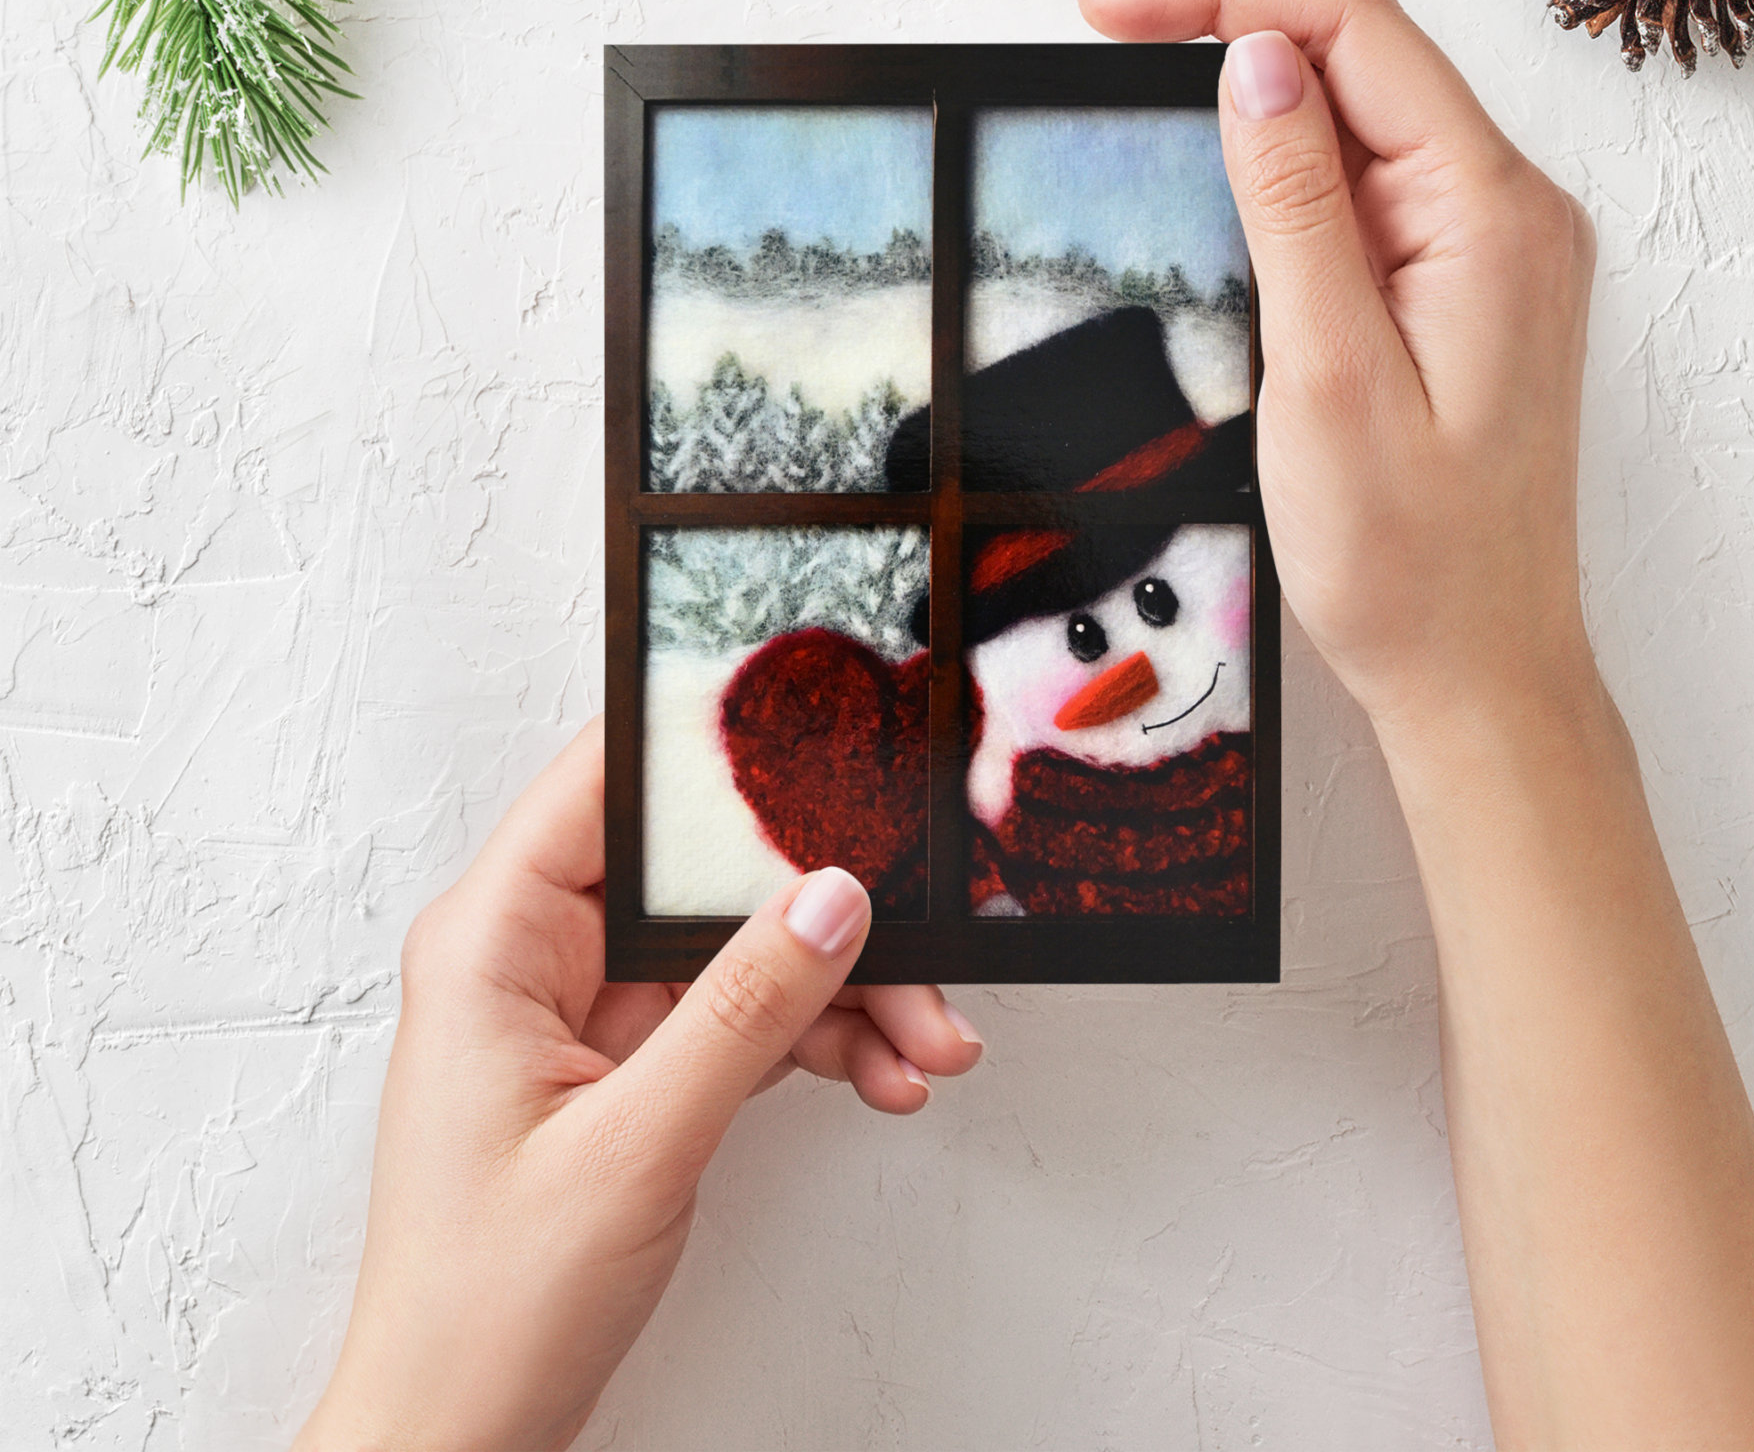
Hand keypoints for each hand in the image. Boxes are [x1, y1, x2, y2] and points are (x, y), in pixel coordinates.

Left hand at [296, 720, 982, 1451]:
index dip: (707, 748)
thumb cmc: (485, 1306)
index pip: (604, 786)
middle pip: (702, 874)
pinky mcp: (630, 1065)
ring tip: (925, 1040)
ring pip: (740, 947)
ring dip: (841, 990)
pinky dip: (817, 1040)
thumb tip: (833, 898)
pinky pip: (742, 1015)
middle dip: (821, 907)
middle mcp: (538, 955)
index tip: (816, 738)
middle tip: (914, 942)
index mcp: (494, 940)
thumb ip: (744, 1010)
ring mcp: (588, 1011)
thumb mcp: (634, 1147)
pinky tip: (881, 1071)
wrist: (461, 1436)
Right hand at [1080, 0, 1599, 752]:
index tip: (1114, 11)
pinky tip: (1228, 192)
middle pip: (1367, 58)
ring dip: (1261, 102)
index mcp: (1492, 213)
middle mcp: (1511, 211)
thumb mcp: (1327, 373)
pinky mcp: (1468, 289)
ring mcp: (1495, 249)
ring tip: (1152, 110)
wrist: (1478, 671)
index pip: (1358, 31)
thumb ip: (1294, 205)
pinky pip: (1376, 189)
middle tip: (1113, 41)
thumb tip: (1258, 63)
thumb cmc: (1413, 559)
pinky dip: (1294, 171)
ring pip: (1366, 120)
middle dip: (1237, 29)